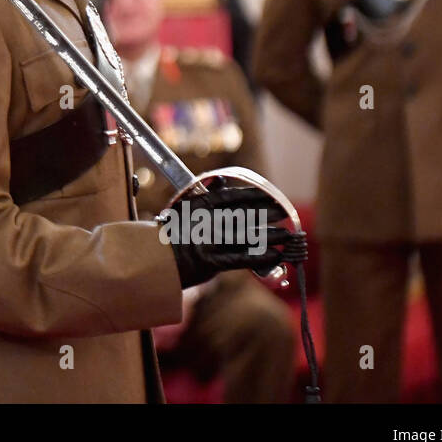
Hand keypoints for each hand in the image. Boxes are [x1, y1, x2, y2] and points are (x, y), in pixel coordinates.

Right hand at [160, 186, 294, 289]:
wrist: (155, 259)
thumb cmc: (173, 233)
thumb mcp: (184, 208)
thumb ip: (206, 195)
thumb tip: (221, 179)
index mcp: (198, 205)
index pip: (231, 197)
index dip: (254, 197)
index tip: (270, 196)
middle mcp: (203, 221)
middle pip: (242, 216)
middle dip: (266, 215)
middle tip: (284, 214)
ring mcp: (206, 242)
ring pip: (245, 236)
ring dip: (269, 236)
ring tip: (287, 235)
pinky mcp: (209, 263)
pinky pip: (240, 259)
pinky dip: (259, 257)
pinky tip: (275, 255)